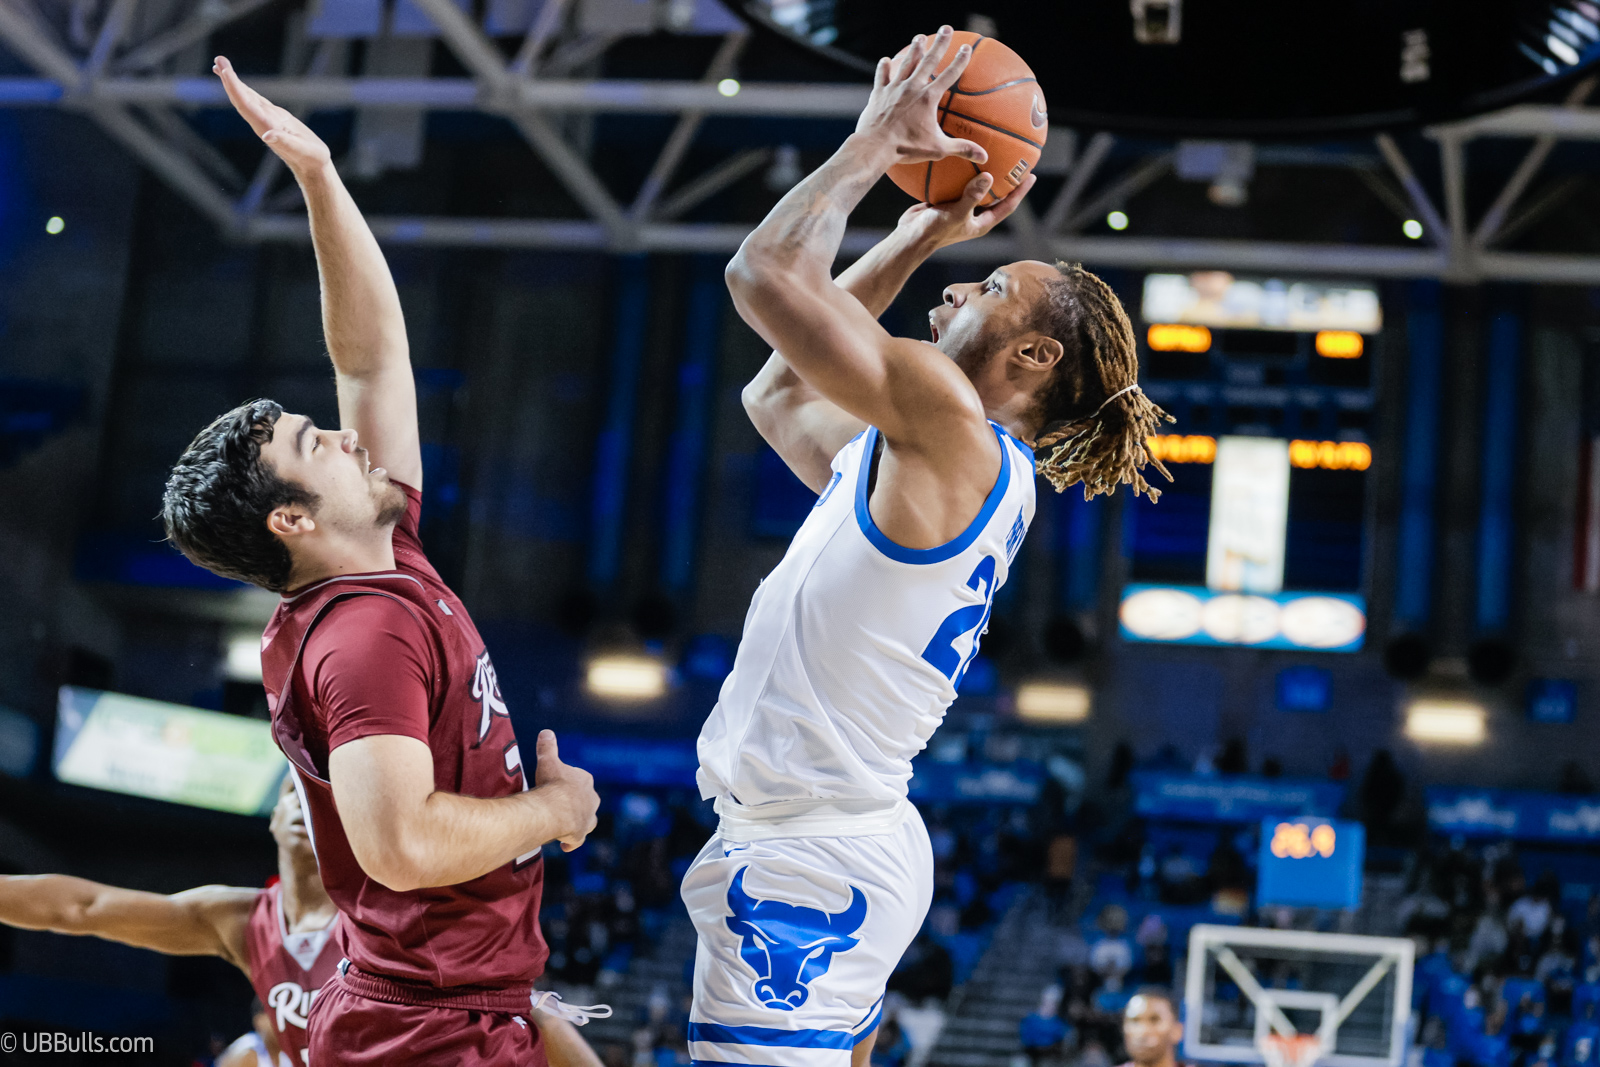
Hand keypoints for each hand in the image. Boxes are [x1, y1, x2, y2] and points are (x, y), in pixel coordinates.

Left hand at [213, 55, 331, 176]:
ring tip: (220, 65)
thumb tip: (267, 135)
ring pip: (245, 97)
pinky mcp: (274, 118)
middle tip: (218, 59)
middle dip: (228, 79)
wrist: (313, 168)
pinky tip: (239, 84)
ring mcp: (267, 119)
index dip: (233, 86)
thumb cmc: (311, 159)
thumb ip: (285, 143)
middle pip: (240, 98)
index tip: (224, 69)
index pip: (244, 103)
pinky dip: (244, 89)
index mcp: (266, 126)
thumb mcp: (301, 150)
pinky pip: (255, 100)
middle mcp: (262, 121)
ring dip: (232, 81)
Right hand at [532, 730, 598, 852]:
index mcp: (585, 780)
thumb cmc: (551, 783)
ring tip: (563, 824)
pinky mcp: (581, 834)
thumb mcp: (548, 761)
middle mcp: (591, 799)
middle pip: (584, 800)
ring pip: (585, 819)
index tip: (557, 785)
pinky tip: (565, 845)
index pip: (579, 779)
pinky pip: (577, 840)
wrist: (554, 809)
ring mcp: (588, 818)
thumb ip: (547, 747)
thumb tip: (546, 731)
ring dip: (576, 821)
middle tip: (557, 805)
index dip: (567, 782)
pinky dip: (571, 842)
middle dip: (574, 802)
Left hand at [855, 26, 985, 166]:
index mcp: (928, 98)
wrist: (875, 146)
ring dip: (914, 50)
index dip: (959, 61)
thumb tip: (984, 157)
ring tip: (919, 38)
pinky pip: (882, 77)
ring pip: (906, 63)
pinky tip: (886, 60)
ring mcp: (894, 88)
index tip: (966, 48)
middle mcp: (912, 87)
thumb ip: (961, 148)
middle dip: (939, 43)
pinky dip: (884, 68)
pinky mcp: (879, 94)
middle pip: (928, 60)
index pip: (949, 75)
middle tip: (945, 29)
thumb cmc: (907, 148)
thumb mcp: (938, 149)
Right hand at [898, 170, 1037, 248]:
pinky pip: (958, 184)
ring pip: (976, 188)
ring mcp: (960, 207)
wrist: (910, 236)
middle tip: (1015, 162)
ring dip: (983, 174)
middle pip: (995, 196)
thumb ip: (972, 196)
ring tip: (992, 156)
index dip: (1020, 192)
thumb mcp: (956, 213)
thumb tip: (989, 177)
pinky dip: (962, 173)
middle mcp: (973, 215)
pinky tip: (963, 157)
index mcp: (982, 222)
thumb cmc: (935, 230)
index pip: (1008, 206)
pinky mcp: (946, 200)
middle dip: (1005, 181)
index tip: (1031, 176)